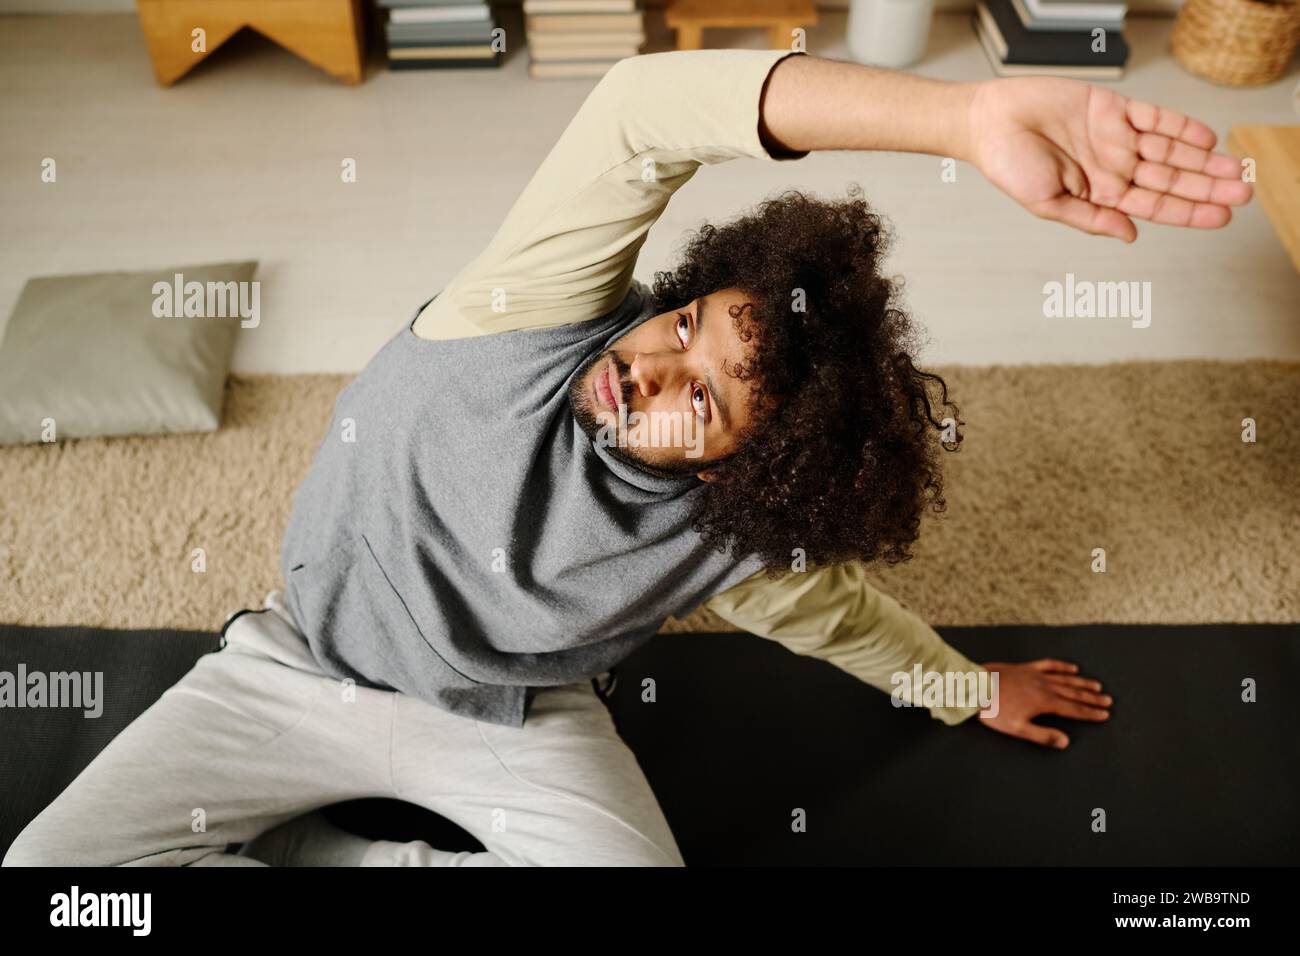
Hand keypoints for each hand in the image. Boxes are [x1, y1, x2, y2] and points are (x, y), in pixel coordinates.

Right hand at [966, 77, 1252, 241]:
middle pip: (1170, 179)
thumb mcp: (1048, 203)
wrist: (989, 121)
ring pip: (1170, 150)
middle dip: (1206, 187)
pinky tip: (1205, 138)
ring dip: (1202, 160)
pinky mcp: (1112, 108)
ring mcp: (1115, 137)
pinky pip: (1154, 118)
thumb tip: (1130, 235)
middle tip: (1240, 193)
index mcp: (1099, 194)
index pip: (1153, 206)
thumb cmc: (1007, 165)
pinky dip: (1179, 127)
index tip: (1219, 218)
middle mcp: (1113, 166)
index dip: (1187, 212)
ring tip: (1233, 169)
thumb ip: (1090, 218)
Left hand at [978, 658, 1110, 748]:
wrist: (976, 686)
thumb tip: (1065, 742)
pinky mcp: (1026, 667)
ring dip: (1082, 684)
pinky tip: (1072, 668)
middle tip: (1108, 701)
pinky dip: (1062, 666)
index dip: (1090, 713)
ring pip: (1065, 679)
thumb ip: (1042, 735)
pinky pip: (1049, 665)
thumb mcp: (1017, 728)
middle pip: (1074, 694)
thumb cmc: (994, 710)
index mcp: (1044, 703)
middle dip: (1092, 699)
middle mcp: (1044, 687)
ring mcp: (1036, 675)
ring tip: (1097, 687)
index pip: (1073, 710)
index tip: (1104, 714)